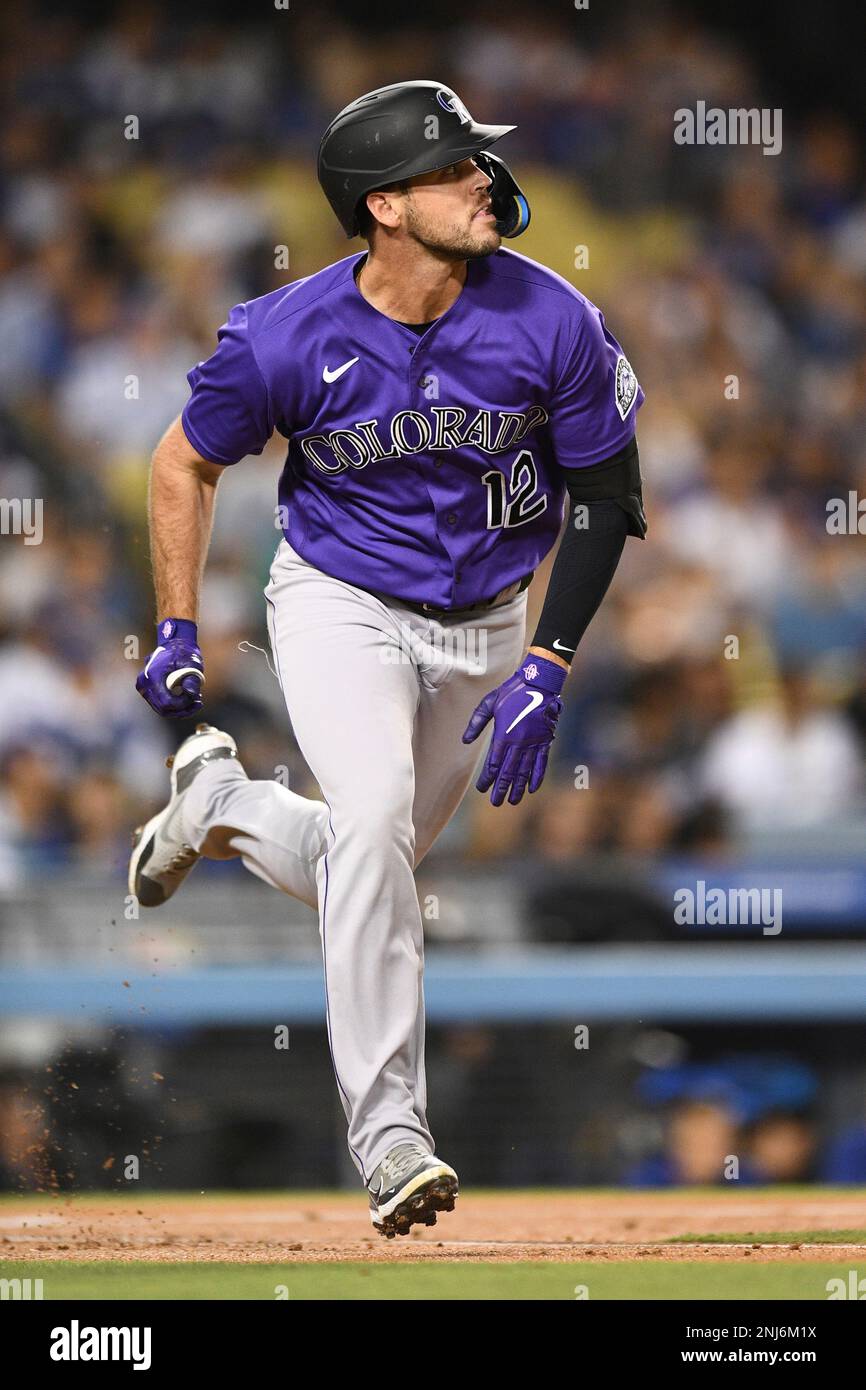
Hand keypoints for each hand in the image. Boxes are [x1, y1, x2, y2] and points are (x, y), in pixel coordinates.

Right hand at [136, 618, 204, 717]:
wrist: (173, 642)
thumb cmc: (183, 651)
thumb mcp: (192, 663)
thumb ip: (192, 678)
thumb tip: (192, 693)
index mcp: (153, 676)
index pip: (166, 702)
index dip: (183, 704)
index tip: (196, 698)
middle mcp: (144, 683)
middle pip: (163, 709)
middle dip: (183, 709)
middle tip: (198, 702)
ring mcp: (143, 687)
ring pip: (162, 709)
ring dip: (179, 709)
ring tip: (195, 700)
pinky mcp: (146, 690)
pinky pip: (160, 704)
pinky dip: (174, 705)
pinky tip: (187, 697)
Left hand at [461, 654, 565, 805]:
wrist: (540, 683)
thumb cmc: (512, 691)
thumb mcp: (489, 703)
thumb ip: (476, 723)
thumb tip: (465, 740)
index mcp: (504, 735)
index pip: (493, 763)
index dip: (487, 778)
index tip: (482, 789)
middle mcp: (519, 743)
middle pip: (508, 772)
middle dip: (501, 788)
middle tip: (496, 802)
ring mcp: (533, 743)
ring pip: (525, 771)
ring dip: (519, 787)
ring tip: (514, 801)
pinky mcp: (545, 741)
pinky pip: (541, 763)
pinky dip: (537, 776)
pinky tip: (533, 788)